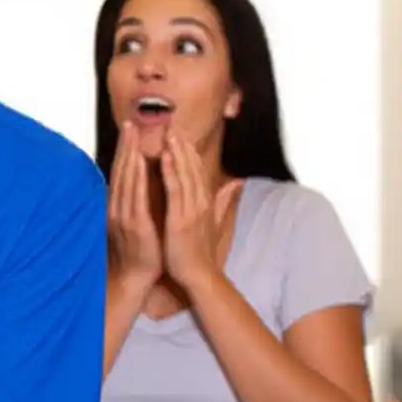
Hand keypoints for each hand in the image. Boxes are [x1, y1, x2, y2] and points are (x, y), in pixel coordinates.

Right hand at [107, 121, 162, 290]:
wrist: (135, 277)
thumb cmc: (142, 250)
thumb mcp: (140, 221)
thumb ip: (142, 199)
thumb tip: (145, 181)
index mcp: (120, 205)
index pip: (122, 172)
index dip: (125, 150)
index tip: (130, 130)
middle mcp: (117, 206)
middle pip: (121, 170)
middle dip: (125, 145)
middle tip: (129, 123)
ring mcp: (124, 214)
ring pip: (126, 178)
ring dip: (129, 154)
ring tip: (133, 134)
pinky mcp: (134, 224)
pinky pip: (135, 195)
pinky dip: (137, 177)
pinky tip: (140, 161)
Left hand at [158, 132, 242, 290]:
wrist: (198, 276)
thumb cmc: (199, 252)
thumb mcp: (213, 222)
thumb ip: (223, 201)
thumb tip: (236, 182)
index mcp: (204, 202)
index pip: (197, 170)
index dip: (189, 151)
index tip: (180, 134)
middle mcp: (200, 202)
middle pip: (192, 167)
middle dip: (183, 145)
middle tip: (172, 124)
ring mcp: (192, 209)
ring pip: (185, 174)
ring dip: (177, 152)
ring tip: (169, 133)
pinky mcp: (181, 218)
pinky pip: (175, 190)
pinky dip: (171, 172)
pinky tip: (164, 157)